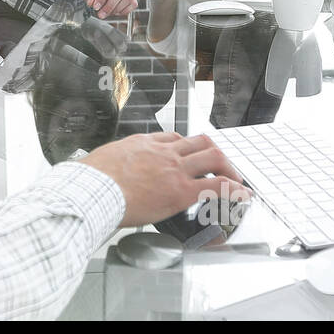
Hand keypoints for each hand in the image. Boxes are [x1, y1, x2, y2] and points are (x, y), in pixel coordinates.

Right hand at [81, 131, 248, 227]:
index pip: (173, 138)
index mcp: (143, 144)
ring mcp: (174, 169)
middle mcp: (162, 151)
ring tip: (235, 179)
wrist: (93, 190)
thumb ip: (110, 164)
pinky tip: (242, 195)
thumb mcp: (101, 161)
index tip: (191, 155)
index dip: (187, 146)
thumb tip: (100, 172)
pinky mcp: (181, 191)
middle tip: (221, 166)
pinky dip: (234, 189)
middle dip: (215, 153)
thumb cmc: (90, 181)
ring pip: (213, 156)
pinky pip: (216, 186)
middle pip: (200, 142)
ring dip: (228, 167)